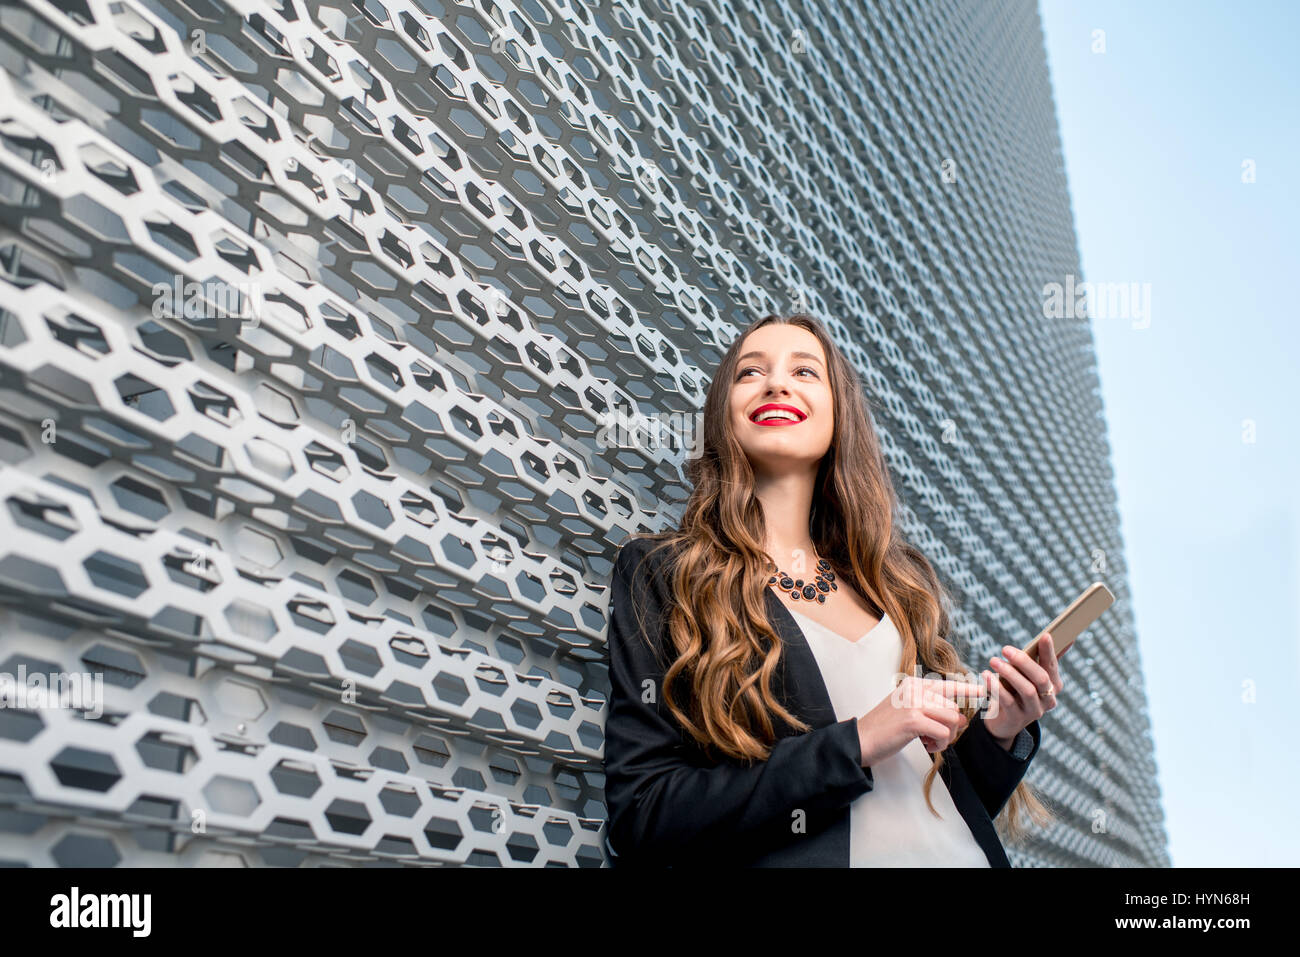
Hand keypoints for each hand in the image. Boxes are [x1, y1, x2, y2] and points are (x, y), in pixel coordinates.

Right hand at [856, 675, 985, 765]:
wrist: (860, 740)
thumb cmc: (884, 728)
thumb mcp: (908, 711)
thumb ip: (933, 710)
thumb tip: (962, 719)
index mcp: (913, 685)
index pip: (947, 685)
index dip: (967, 689)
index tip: (982, 690)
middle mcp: (914, 689)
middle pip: (952, 708)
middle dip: (950, 728)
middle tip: (933, 738)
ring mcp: (913, 703)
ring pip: (951, 720)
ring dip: (945, 737)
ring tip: (929, 742)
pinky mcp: (913, 720)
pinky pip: (943, 733)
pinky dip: (939, 744)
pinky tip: (925, 745)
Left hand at [981, 633, 1063, 746]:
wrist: (1004, 721)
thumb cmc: (1016, 690)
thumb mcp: (1027, 675)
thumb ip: (1038, 658)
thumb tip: (1050, 635)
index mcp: (1054, 685)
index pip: (1052, 666)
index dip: (1049, 652)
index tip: (1045, 636)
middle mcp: (1048, 699)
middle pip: (1040, 678)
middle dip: (1023, 661)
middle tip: (1004, 649)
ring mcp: (1034, 711)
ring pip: (1027, 690)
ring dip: (1009, 673)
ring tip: (993, 660)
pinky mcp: (1017, 719)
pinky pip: (1008, 701)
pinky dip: (996, 687)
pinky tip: (986, 676)